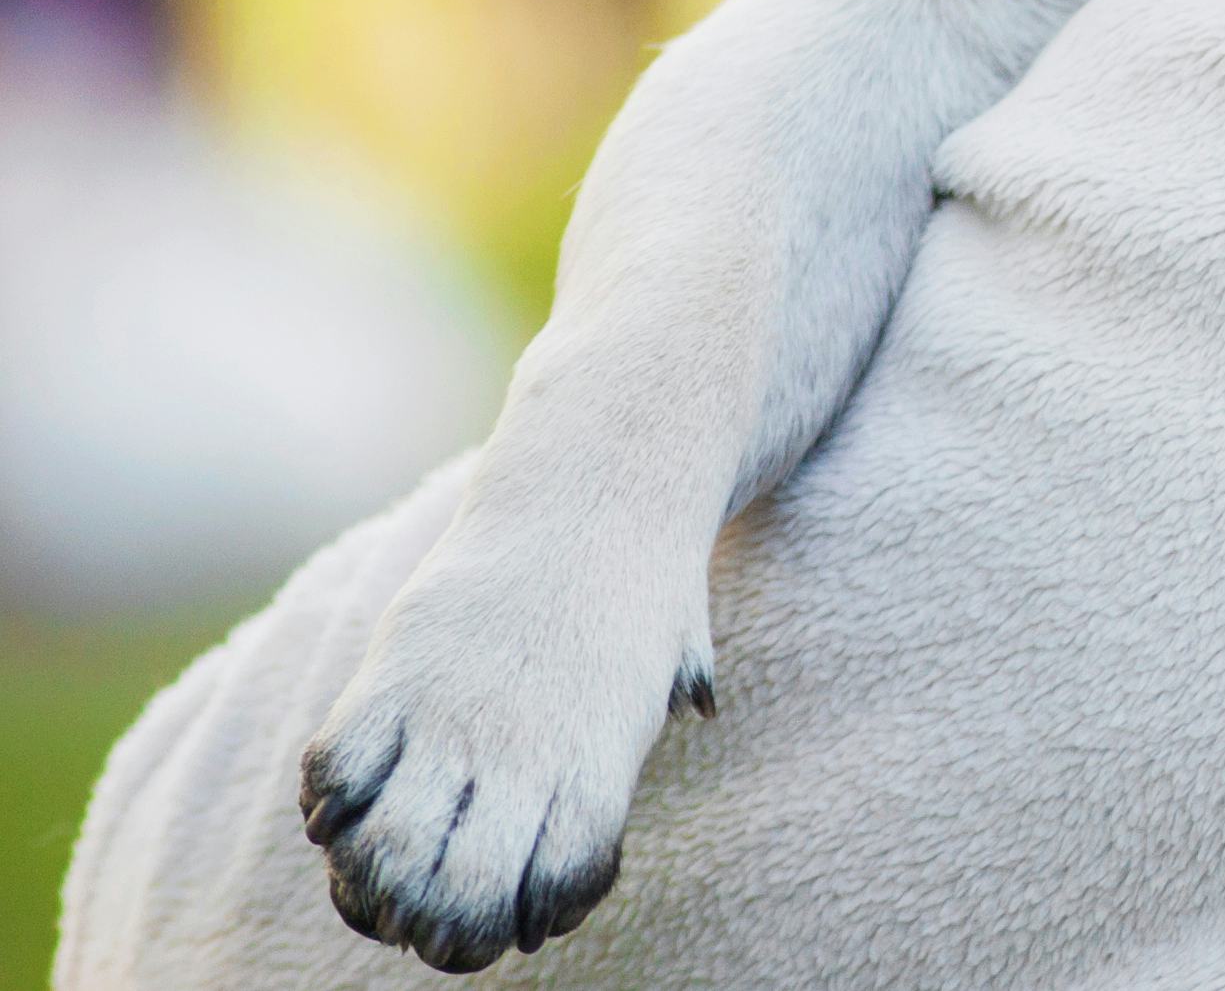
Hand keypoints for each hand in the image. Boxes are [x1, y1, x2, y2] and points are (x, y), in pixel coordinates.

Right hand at [300, 498, 717, 971]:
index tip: (525, 911)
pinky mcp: (393, 672)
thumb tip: (701, 703)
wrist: (591, 490)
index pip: (559, 885)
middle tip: (431, 918)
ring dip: (369, 885)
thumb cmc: (637, 585)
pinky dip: (327, 806)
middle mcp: (523, 748)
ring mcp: (452, 712)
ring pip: (387, 846)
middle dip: (439, 930)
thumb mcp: (672, 653)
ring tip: (375, 878)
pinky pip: (335, 769)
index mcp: (598, 762)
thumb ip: (677, 693)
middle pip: (459, 892)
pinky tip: (343, 807)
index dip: (534, 917)